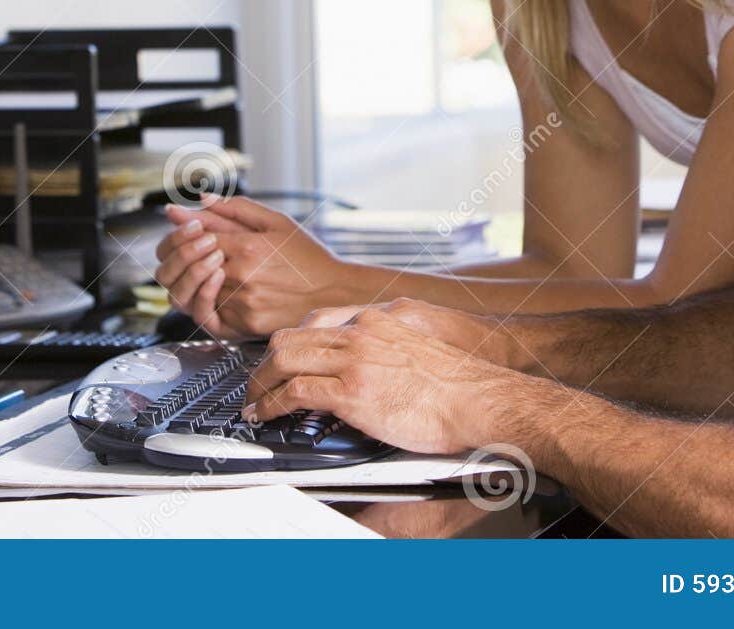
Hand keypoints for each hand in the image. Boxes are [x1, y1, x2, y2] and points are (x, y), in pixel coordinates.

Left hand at [154, 196, 358, 337]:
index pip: (197, 237)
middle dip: (187, 255)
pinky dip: (208, 302)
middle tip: (195, 252)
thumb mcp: (276, 222)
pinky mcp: (244, 326)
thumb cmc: (306, 255)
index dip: (189, 233)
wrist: (332, 292)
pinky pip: (210, 315)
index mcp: (247, 247)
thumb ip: (236, 209)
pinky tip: (221, 292)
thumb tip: (202, 198)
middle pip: (191, 265)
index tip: (194, 231)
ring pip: (197, 290)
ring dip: (196, 279)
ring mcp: (241, 304)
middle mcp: (241, 277)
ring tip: (212, 271)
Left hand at [242, 304, 531, 454]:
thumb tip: (368, 372)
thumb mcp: (417, 349)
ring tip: (253, 401)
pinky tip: (267, 414)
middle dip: (265, 362)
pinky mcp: (352, 392)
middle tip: (256, 382)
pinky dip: (272, 404)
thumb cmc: (459, 385)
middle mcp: (360, 332)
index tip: (280, 357)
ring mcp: (354, 360)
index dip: (290, 342)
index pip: (315, 320)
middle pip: (291, 336)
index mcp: (377, 320)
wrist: (479, 399)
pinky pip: (295, 392)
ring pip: (285, 359)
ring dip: (260, 383)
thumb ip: (385, 350)